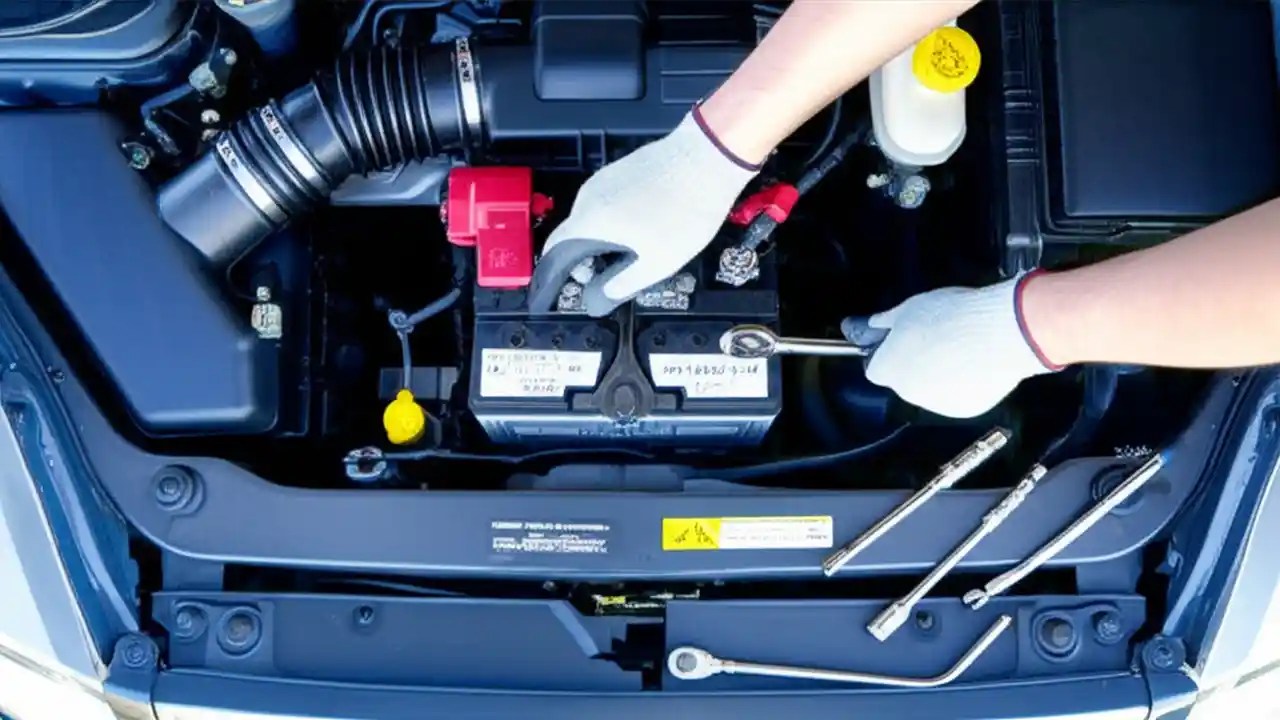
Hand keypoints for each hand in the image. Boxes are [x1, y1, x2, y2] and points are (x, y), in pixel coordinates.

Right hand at [529, 110, 758, 316]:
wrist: (709, 156)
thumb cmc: (685, 212)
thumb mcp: (658, 263)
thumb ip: (622, 284)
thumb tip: (597, 301)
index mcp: (590, 221)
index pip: (554, 253)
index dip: (551, 278)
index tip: (555, 294)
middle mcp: (588, 197)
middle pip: (571, 236)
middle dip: (581, 262)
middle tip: (604, 279)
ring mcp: (604, 179)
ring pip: (589, 218)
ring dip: (599, 241)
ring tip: (628, 255)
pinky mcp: (621, 169)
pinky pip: (604, 203)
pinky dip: (610, 223)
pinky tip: (638, 230)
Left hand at [848, 275, 1060, 418]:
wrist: (1003, 333)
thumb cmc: (952, 316)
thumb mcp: (909, 308)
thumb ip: (885, 322)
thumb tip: (869, 325)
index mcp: (890, 369)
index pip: (875, 368)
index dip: (886, 353)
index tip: (899, 339)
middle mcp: (909, 393)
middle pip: (903, 380)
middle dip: (914, 363)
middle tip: (934, 338)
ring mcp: (938, 405)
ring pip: (931, 389)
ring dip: (938, 374)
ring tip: (961, 348)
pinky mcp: (967, 410)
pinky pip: (958, 395)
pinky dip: (963, 383)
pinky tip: (977, 363)